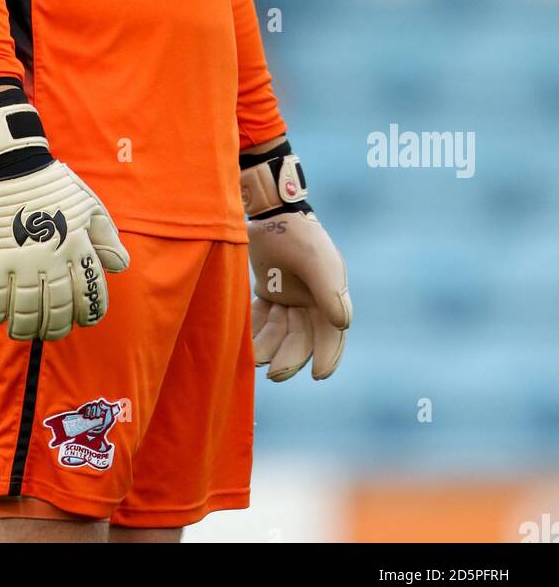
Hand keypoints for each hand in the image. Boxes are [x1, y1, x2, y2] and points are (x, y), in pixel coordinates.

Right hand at [0, 153, 129, 340]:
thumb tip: (120, 268)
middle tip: (55, 329)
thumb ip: (108, 241)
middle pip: (59, 309)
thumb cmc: (59, 189)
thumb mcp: (92, 209)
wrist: (19, 168)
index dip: (91, 313)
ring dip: (27, 328)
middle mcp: (53, 258)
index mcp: (79, 247)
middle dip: (59, 327)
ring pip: (26, 311)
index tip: (86, 319)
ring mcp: (23, 260)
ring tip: (27, 330)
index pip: (90, 294)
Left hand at [241, 142, 351, 381]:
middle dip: (290, 357)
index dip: (327, 356)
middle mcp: (312, 302)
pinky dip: (255, 332)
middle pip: (302, 339)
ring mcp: (290, 299)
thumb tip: (343, 325)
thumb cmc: (297, 234)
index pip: (332, 334)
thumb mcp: (315, 259)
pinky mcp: (269, 295)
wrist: (269, 212)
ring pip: (281, 334)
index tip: (318, 375)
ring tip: (255, 359)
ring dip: (269, 348)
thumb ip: (329, 290)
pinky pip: (262, 321)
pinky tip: (244, 344)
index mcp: (330, 296)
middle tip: (274, 374)